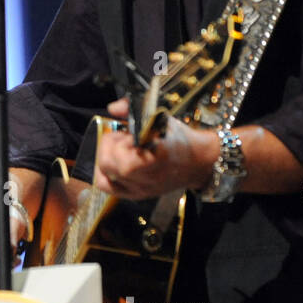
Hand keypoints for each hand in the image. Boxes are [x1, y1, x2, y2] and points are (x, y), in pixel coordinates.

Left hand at [93, 98, 211, 198]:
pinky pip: (109, 188)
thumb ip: (133, 109)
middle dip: (108, 146)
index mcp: (153, 155)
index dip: (117, 137)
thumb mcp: (159, 118)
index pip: (118, 150)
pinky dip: (104, 175)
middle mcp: (146, 175)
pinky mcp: (138, 195)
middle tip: (120, 139)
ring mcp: (141, 188)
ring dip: (107, 158)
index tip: (125, 131)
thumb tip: (113, 108)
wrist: (198, 161)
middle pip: (107, 162)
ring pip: (104, 174)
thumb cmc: (179, 139)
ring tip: (120, 151)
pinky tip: (113, 165)